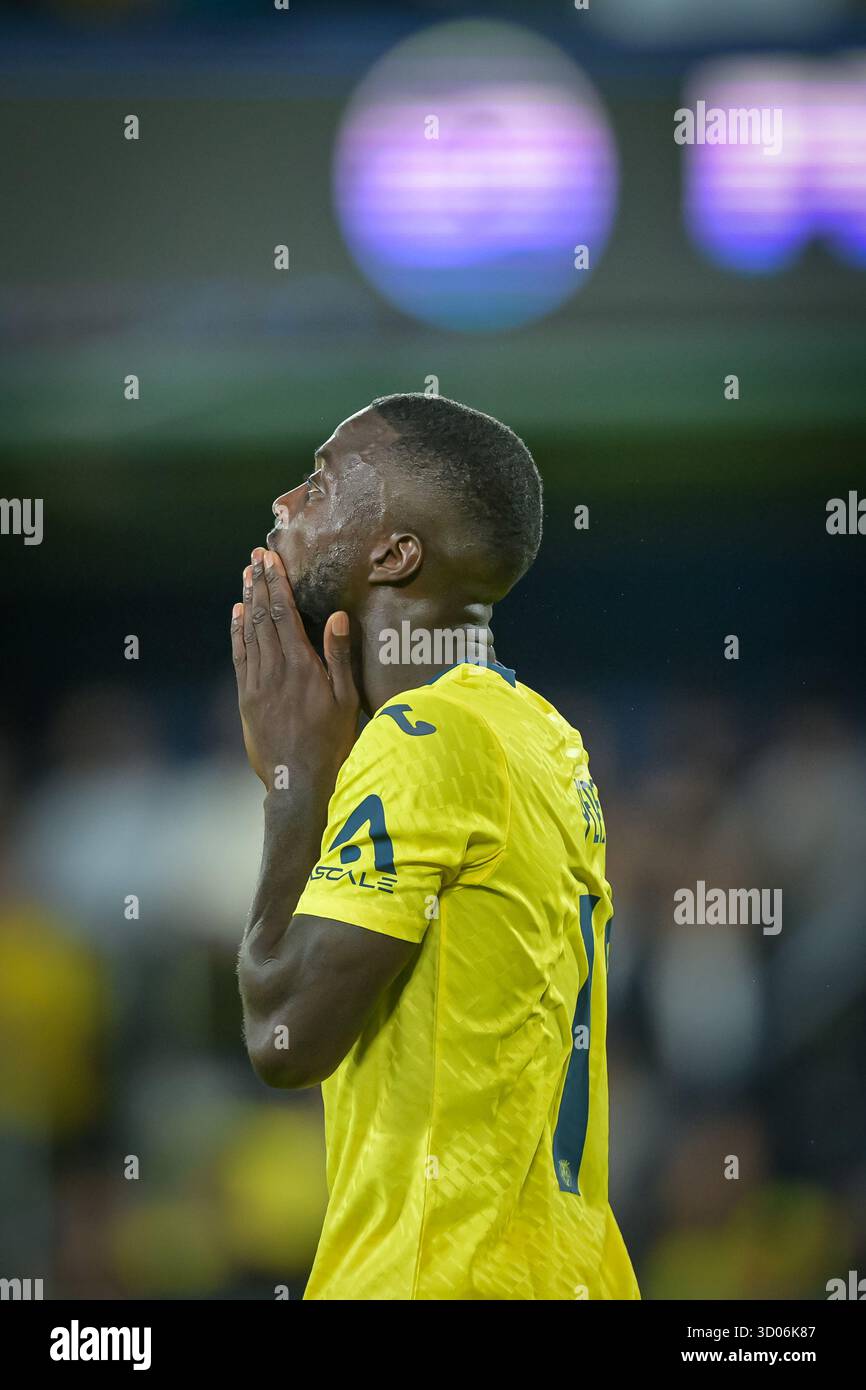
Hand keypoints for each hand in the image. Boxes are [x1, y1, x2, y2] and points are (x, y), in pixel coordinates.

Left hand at [231, 547, 358, 789]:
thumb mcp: (346, 700)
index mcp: (302, 666)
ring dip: (246, 601)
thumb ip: (340, 656)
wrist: (297, 779)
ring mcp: (257, 683)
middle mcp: (275, 669)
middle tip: (255, 557)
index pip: (285, 614)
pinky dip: (236, 632)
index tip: (271, 560)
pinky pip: (239, 656)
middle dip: (259, 584)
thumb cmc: (332, 742)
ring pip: (248, 632)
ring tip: (246, 576)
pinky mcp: (246, 697)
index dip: (277, 584)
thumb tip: (338, 616)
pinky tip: (236, 614)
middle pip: (263, 617)